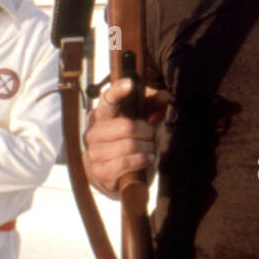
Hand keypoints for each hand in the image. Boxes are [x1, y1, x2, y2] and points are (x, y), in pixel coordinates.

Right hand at [84, 78, 171, 195]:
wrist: (111, 174)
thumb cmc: (127, 141)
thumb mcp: (139, 122)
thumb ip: (151, 107)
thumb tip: (166, 95)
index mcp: (101, 114)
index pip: (108, 99)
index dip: (118, 91)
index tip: (130, 84)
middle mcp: (92, 132)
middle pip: (127, 126)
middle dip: (146, 131)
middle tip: (151, 135)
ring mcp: (93, 152)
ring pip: (129, 145)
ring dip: (146, 147)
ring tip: (149, 148)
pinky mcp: (99, 171)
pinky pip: (125, 163)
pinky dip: (142, 160)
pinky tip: (148, 158)